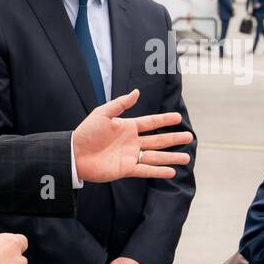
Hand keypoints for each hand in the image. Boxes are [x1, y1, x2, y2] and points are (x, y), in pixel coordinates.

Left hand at [72, 88, 192, 181]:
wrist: (75, 154)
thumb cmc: (86, 132)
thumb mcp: (103, 113)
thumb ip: (120, 104)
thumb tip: (137, 92)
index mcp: (127, 127)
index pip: (151, 122)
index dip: (164, 120)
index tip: (178, 117)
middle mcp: (132, 142)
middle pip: (158, 140)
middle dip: (173, 138)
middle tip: (189, 137)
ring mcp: (130, 156)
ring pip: (155, 156)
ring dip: (171, 157)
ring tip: (186, 158)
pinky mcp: (126, 169)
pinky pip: (145, 170)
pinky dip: (158, 171)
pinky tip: (171, 171)